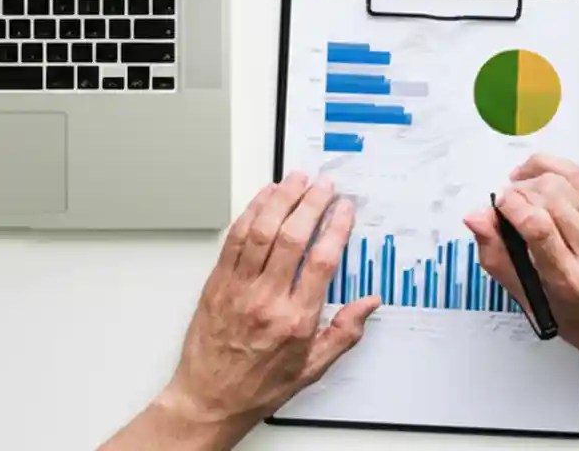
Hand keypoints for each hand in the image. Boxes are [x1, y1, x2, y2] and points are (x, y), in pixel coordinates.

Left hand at [156, 173, 379, 442]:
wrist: (210, 398)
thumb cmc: (258, 385)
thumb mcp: (313, 368)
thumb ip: (344, 333)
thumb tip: (368, 304)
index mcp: (295, 320)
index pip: (321, 261)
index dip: (336, 228)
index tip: (344, 209)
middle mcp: (267, 299)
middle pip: (292, 237)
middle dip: (311, 204)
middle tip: (324, 185)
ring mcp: (239, 288)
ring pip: (261, 231)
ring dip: (281, 199)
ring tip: (296, 180)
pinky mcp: (217, 283)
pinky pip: (234, 239)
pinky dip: (250, 213)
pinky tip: (263, 198)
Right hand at [464, 154, 578, 361]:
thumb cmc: (575, 317)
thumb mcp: (527, 299)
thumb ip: (497, 256)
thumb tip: (476, 217)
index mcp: (568, 278)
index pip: (537, 226)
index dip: (509, 205)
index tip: (496, 206)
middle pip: (550, 196)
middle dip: (518, 191)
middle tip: (506, 203)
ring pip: (564, 181)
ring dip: (533, 178)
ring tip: (520, 192)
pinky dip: (551, 169)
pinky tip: (536, 178)